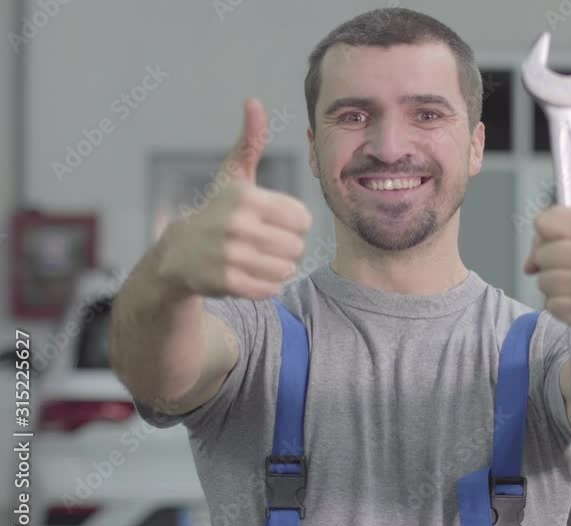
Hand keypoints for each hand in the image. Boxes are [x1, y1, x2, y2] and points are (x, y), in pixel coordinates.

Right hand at [157, 98, 312, 298]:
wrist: (178, 254)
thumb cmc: (217, 211)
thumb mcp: (233, 176)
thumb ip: (250, 142)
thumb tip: (253, 102)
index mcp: (246, 197)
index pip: (303, 219)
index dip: (293, 224)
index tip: (272, 223)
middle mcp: (238, 225)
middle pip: (297, 246)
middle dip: (286, 248)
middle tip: (263, 244)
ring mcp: (231, 255)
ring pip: (287, 269)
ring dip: (277, 268)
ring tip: (256, 259)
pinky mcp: (227, 283)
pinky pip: (271, 289)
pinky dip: (266, 286)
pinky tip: (249, 275)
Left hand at [523, 206, 570, 335]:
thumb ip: (561, 236)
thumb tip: (528, 263)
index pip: (543, 223)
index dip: (544, 235)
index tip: (553, 242)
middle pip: (541, 255)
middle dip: (550, 263)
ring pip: (543, 281)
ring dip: (555, 286)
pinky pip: (551, 305)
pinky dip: (561, 306)